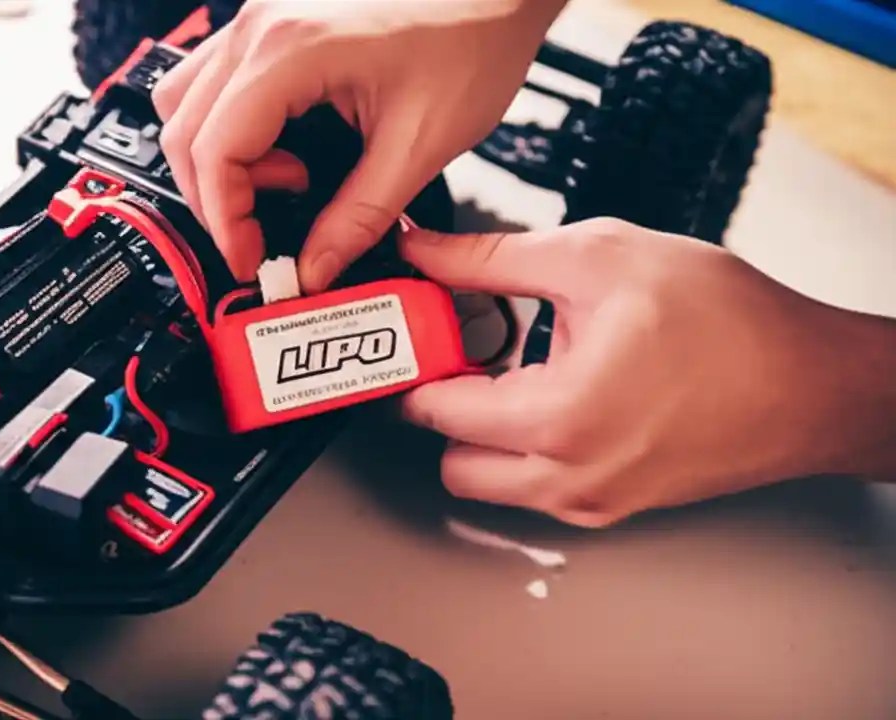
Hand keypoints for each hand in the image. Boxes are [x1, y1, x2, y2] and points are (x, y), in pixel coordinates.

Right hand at [151, 0, 567, 290]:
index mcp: (290, 51)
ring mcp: (262, 17)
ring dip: (217, 158)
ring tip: (283, 185)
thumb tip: (316, 268)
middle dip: (214, 198)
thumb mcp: (420, 145)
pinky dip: (233, 127)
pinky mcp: (275, 21)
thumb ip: (359, 217)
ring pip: (187, 101)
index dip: (224, 220)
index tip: (252, 259)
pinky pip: (218, 80)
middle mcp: (261, 25)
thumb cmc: (474, 35)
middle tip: (257, 239)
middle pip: (184, 128)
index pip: (215, 150)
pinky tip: (286, 147)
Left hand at [399, 218, 895, 526]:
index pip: (433, 409)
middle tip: (460, 351)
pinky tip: (557, 390)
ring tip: (513, 369)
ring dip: (482, 433)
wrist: (812, 381)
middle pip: (450, 461)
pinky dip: (526, 447)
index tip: (413, 327)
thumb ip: (491, 258)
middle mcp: (566, 478)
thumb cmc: (729, 321)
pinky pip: (536, 487)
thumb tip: (423, 251)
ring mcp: (590, 502)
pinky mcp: (613, 506)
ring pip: (490, 483)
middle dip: (442, 407)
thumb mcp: (597, 257)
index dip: (414, 360)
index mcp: (555, 418)